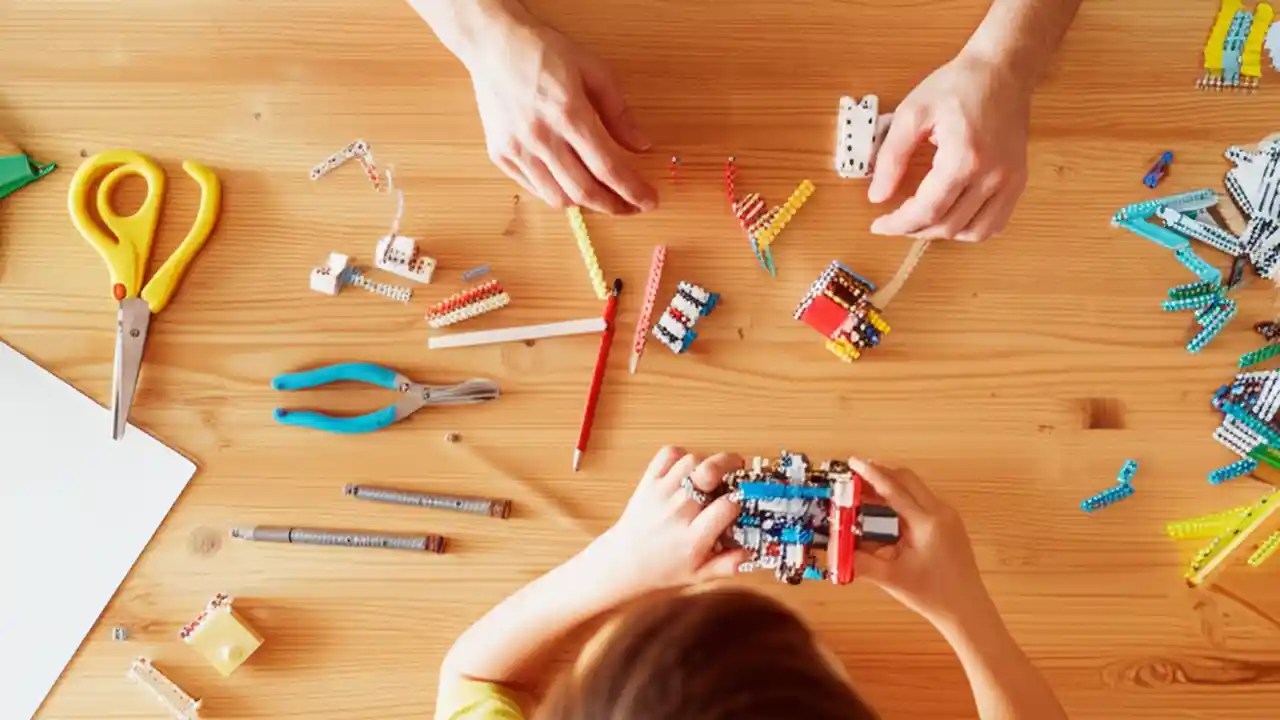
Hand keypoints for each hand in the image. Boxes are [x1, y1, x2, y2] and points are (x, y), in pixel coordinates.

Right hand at [465, 17, 656, 214]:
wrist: (492, 45)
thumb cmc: (545, 52)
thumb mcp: (593, 71)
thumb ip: (619, 113)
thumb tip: (642, 145)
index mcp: (569, 114)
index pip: (608, 168)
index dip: (633, 191)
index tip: (649, 201)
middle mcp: (541, 137)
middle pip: (584, 191)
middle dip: (614, 206)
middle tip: (631, 207)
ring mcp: (517, 149)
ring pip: (558, 197)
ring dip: (586, 203)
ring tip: (603, 196)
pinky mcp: (500, 155)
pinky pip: (534, 188)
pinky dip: (557, 192)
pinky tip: (571, 183)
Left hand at [586, 447, 748, 594]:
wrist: (624, 562)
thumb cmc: (663, 568)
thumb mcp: (699, 575)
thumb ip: (727, 566)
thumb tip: (750, 555)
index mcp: (694, 537)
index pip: (726, 507)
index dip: (739, 501)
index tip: (740, 503)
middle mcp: (678, 512)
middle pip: (709, 473)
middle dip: (728, 466)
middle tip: (737, 467)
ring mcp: (662, 494)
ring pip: (692, 461)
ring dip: (706, 461)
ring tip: (712, 472)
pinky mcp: (649, 482)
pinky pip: (667, 455)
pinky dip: (680, 455)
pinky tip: (687, 469)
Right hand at [849, 458, 996, 628]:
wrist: (967, 610)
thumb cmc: (934, 596)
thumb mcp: (891, 579)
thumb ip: (860, 562)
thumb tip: (835, 550)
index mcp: (927, 524)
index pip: (894, 489)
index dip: (871, 473)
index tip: (853, 462)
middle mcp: (941, 513)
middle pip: (906, 479)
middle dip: (880, 474)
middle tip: (854, 476)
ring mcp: (948, 516)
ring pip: (915, 488)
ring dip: (891, 486)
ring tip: (865, 492)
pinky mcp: (949, 523)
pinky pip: (922, 500)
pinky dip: (902, 498)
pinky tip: (886, 510)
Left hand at [868, 52, 1031, 241]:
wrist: (1002, 70)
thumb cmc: (958, 85)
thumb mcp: (912, 114)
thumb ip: (892, 157)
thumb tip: (877, 196)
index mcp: (964, 157)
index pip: (928, 210)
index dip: (898, 224)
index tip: (878, 224)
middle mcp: (992, 174)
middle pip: (948, 225)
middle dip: (915, 229)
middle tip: (894, 221)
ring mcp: (1010, 180)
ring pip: (974, 232)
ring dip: (943, 233)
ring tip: (921, 220)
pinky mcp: (1018, 180)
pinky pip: (996, 223)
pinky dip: (971, 230)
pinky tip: (952, 217)